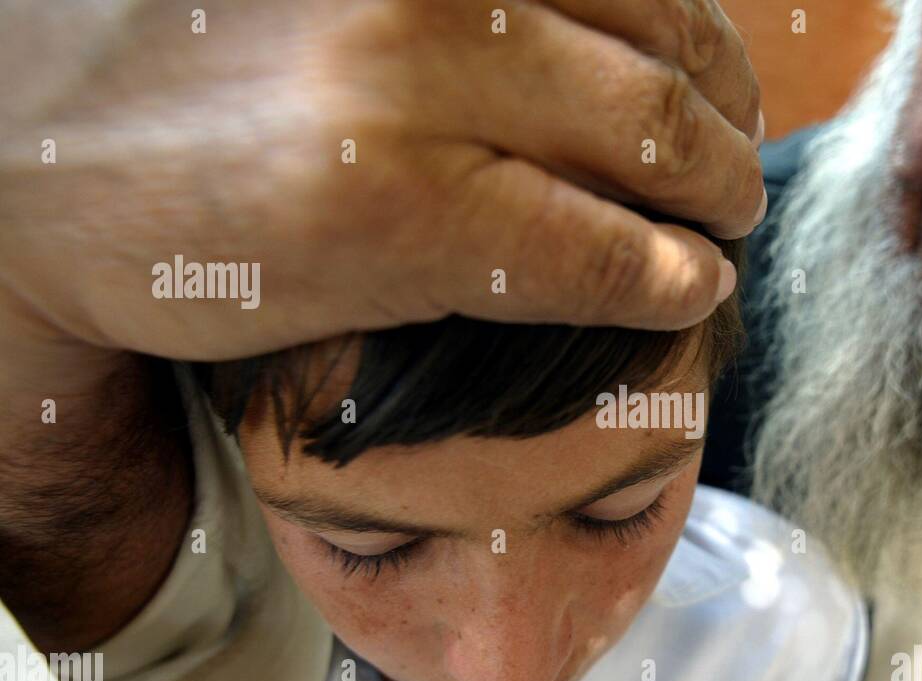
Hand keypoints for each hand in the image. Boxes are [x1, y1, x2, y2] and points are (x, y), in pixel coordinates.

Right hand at [0, 0, 763, 362]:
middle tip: (733, 173)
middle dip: (725, 117)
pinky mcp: (400, 206)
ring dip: (717, 191)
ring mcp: (414, 80)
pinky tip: (691, 290)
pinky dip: (668, 272)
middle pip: (663, 43)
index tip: (719, 92)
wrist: (49, 161)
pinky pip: (594, 247)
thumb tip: (613, 22)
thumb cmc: (212, 73)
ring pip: (650, 137)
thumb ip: (473, 1)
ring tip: (723, 227)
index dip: (708, 38)